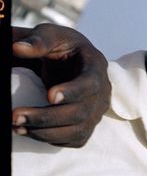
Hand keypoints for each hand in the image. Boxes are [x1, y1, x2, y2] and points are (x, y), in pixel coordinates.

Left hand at [11, 24, 110, 147]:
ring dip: (45, 132)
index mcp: (96, 66)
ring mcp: (96, 112)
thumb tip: (16, 48)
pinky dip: (50, 139)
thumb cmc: (61, 47)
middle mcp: (102, 92)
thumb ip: (36, 40)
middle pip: (81, 112)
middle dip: (46, 117)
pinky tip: (28, 131)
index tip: (49, 96)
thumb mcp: (51, 35)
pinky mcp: (87, 126)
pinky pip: (73, 140)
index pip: (91, 83)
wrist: (71, 64)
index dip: (73, 92)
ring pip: (77, 130)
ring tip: (16, 126)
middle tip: (14, 117)